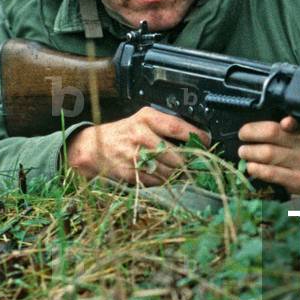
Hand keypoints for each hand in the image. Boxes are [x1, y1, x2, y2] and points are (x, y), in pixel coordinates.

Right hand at [65, 107, 209, 185]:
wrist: (93, 147)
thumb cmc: (124, 133)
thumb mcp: (143, 120)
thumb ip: (166, 126)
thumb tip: (196, 138)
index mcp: (146, 118)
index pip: (177, 127)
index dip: (196, 136)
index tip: (206, 142)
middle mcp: (140, 136)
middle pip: (176, 155)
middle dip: (188, 162)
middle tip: (195, 163)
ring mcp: (134, 156)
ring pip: (168, 171)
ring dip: (177, 174)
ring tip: (178, 170)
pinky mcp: (130, 173)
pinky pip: (155, 181)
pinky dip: (162, 181)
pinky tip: (160, 174)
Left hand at [237, 116, 299, 193]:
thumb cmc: (291, 150)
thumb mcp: (290, 134)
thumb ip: (275, 125)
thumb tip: (250, 126)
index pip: (295, 120)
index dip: (289, 121)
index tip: (283, 123)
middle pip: (273, 133)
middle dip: (251, 133)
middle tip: (242, 135)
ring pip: (268, 154)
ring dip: (249, 152)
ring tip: (243, 152)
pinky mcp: (297, 180)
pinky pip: (270, 173)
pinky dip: (256, 168)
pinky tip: (250, 166)